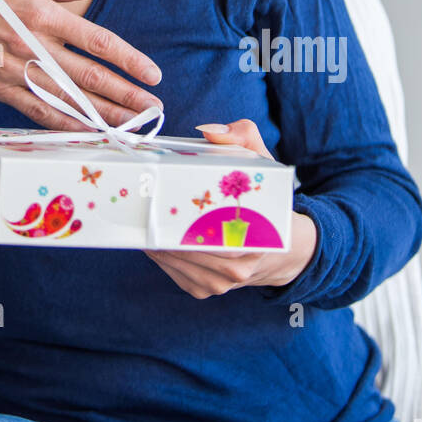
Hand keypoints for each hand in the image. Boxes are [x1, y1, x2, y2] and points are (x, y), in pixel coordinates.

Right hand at [0, 0, 163, 130]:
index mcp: (41, 13)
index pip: (96, 40)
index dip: (128, 59)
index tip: (153, 74)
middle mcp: (30, 45)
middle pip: (87, 77)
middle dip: (125, 96)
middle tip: (153, 110)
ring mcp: (12, 70)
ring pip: (65, 100)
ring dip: (101, 116)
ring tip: (130, 128)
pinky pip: (35, 111)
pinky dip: (62, 124)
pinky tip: (85, 133)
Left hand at [144, 118, 317, 295]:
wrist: (283, 249)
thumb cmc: (265, 200)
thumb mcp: (263, 164)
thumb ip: (242, 136)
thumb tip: (207, 131)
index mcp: (257, 238)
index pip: (215, 232)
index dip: (185, 218)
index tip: (163, 201)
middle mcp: (239, 268)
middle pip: (188, 250)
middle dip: (161, 228)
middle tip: (139, 205)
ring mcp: (221, 284)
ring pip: (177, 265)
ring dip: (154, 243)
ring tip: (137, 218)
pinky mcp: (205, 290)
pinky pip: (174, 274)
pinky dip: (159, 256)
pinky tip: (148, 235)